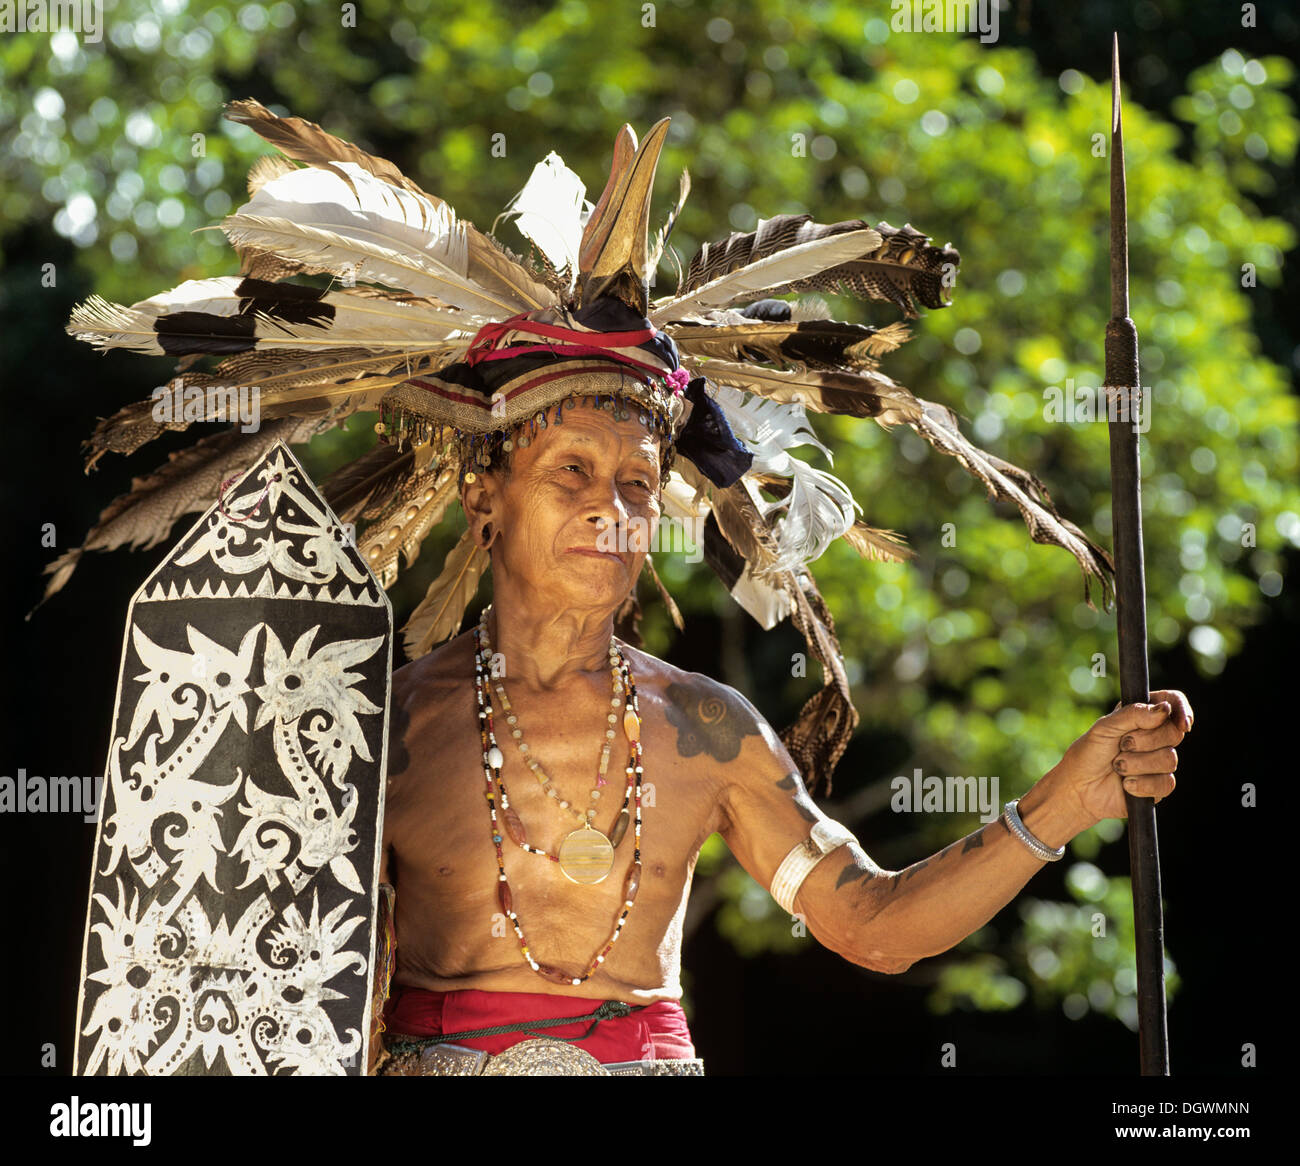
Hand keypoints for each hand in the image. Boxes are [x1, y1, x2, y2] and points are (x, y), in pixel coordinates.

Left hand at [1049, 689, 1192, 826]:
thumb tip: (1165, 709)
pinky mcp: (1158, 787)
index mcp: (1141, 716)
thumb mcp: (1105, 728)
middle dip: (1145, 740)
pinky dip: (1142, 784)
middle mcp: (1154, 737)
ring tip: (1117, 766)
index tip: (1181, 722)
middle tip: (1122, 745)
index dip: (1182, 710)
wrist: (1078, 789)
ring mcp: (1158, 762)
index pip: (1172, 703)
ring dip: (1137, 764)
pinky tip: (1125, 785)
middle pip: (1174, 733)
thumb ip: (1133, 715)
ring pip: (1170, 759)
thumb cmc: (1088, 754)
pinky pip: (1166, 783)